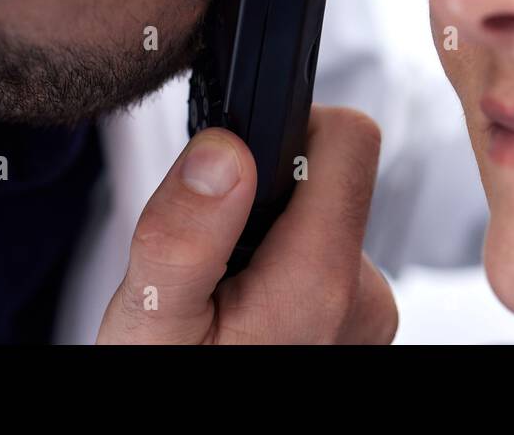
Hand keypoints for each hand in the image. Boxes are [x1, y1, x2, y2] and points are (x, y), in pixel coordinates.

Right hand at [97, 105, 396, 343]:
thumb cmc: (166, 388)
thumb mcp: (148, 318)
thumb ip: (184, 231)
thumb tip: (225, 151)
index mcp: (319, 283)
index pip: (350, 139)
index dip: (291, 125)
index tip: (239, 163)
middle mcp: (364, 300)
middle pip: (331, 180)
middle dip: (269, 197)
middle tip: (214, 257)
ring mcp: (365, 320)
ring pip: (324, 222)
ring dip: (272, 241)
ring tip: (225, 294)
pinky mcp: (357, 330)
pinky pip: (325, 264)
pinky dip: (283, 274)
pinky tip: (247, 314)